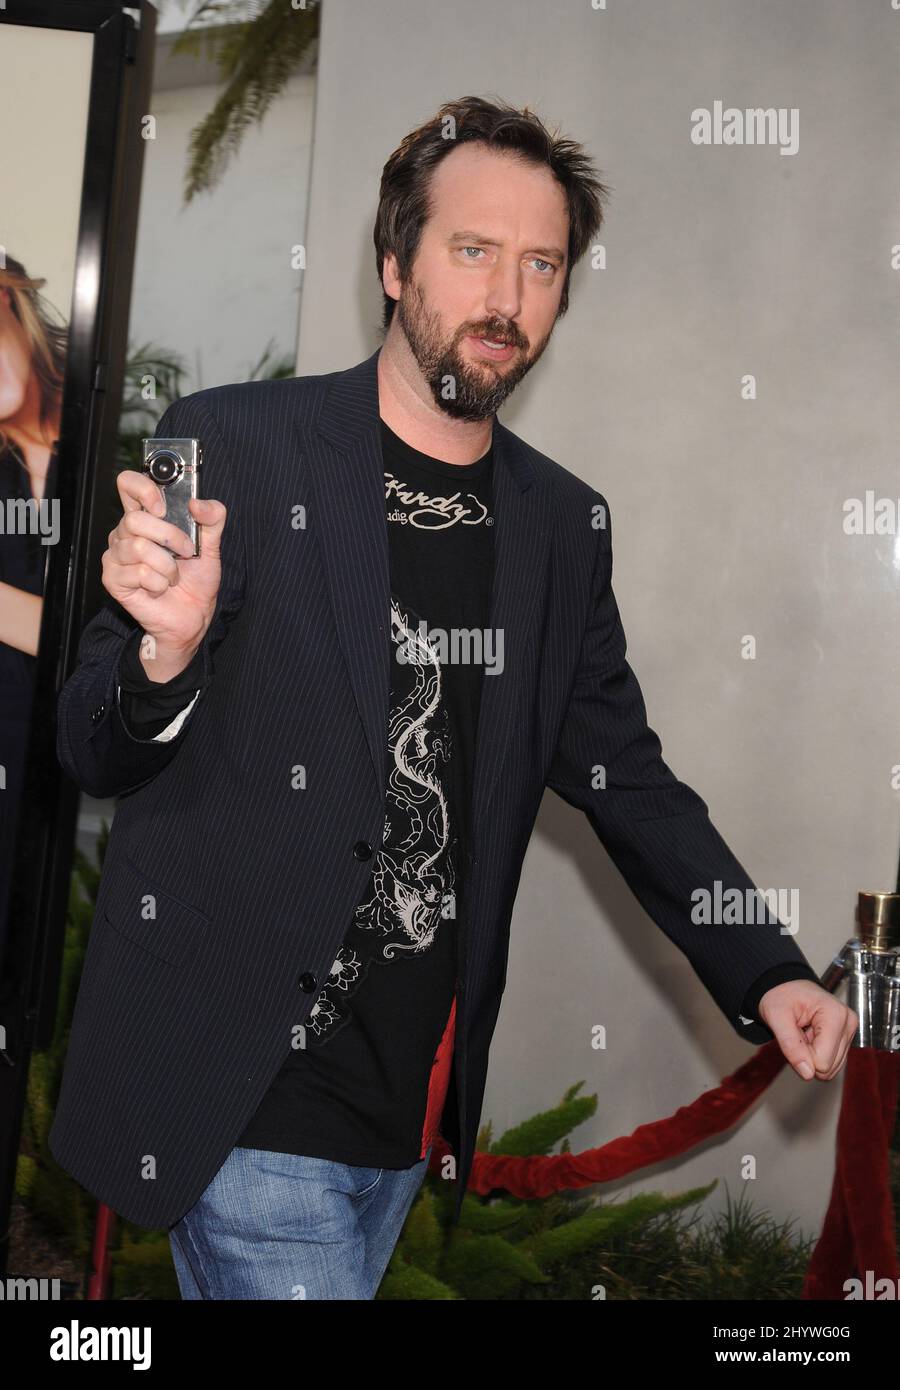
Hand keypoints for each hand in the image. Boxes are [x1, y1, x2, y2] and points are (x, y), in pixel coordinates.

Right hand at [103, 470, 227, 661]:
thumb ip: (212, 519)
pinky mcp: (113, 578)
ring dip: (167, 565)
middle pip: (134, 518)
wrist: (192, 617)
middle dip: (169, 536)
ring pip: (138, 547)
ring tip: (173, 576)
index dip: (143, 489)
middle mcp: (126, 533)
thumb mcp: (212, 546)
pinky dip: (159, 583)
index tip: (163, 507)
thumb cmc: (196, 580)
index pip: (128, 484)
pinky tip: (160, 588)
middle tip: (185, 553)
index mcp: (146, 517)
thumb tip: (198, 503)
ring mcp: (116, 556)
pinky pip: (138, 572)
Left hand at [759, 980, 857, 1080]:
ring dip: (811, 1056)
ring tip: (804, 1034)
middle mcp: (848, 1023)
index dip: (802, 1055)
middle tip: (797, 1034)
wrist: (785, 989)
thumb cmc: (781, 997)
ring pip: (831, 1068)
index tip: (794, 1033)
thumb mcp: (776, 1017)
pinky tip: (810, 1037)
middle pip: (828, 1066)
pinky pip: (832, 1063)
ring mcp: (849, 1032)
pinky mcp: (846, 1039)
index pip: (822, 1060)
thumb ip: (790, 1045)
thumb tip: (807, 1073)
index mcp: (835, 1014)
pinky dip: (817, 1055)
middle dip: (807, 1056)